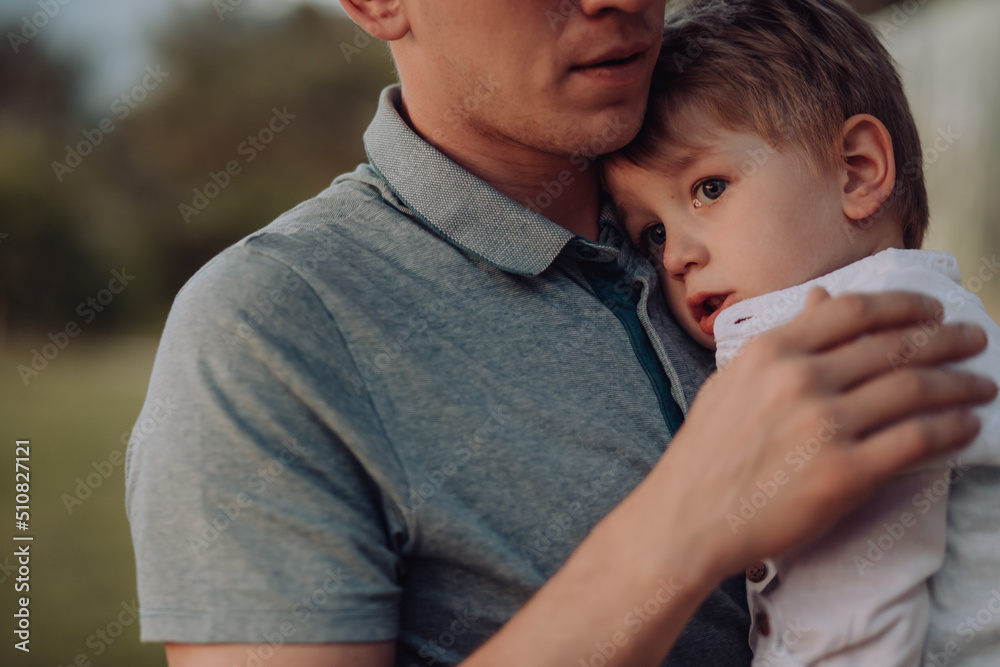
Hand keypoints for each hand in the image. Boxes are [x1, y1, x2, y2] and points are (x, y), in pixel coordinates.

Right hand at [650, 288, 995, 578]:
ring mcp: (824, 425)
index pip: (854, 310)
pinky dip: (952, 429)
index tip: (931, 309)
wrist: (689, 516)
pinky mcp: (845, 473)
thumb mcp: (734, 381)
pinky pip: (917, 440)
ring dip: (959, 383)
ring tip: (982, 384)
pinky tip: (968, 425)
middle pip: (894, 346)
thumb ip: (783, 341)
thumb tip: (824, 299)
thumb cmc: (708, 452)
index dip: (904, 304)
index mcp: (771, 351)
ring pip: (914, 389)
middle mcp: (800, 378)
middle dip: (945, 339)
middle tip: (974, 339)